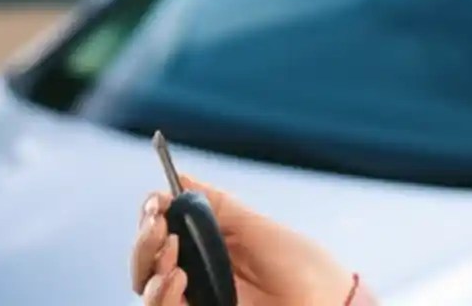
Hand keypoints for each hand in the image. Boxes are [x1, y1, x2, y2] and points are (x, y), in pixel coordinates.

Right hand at [131, 174, 357, 305]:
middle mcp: (199, 275)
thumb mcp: (258, 226)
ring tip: (172, 250)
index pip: (162, 236)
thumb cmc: (303, 266)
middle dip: (144, 242)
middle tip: (158, 225)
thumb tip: (182, 178)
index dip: (151, 219)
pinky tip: (178, 275)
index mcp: (211, 248)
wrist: (327, 302)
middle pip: (147, 264)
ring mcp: (200, 300)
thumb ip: (217, 206)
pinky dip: (163, 294)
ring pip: (148, 290)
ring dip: (149, 266)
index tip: (154, 203)